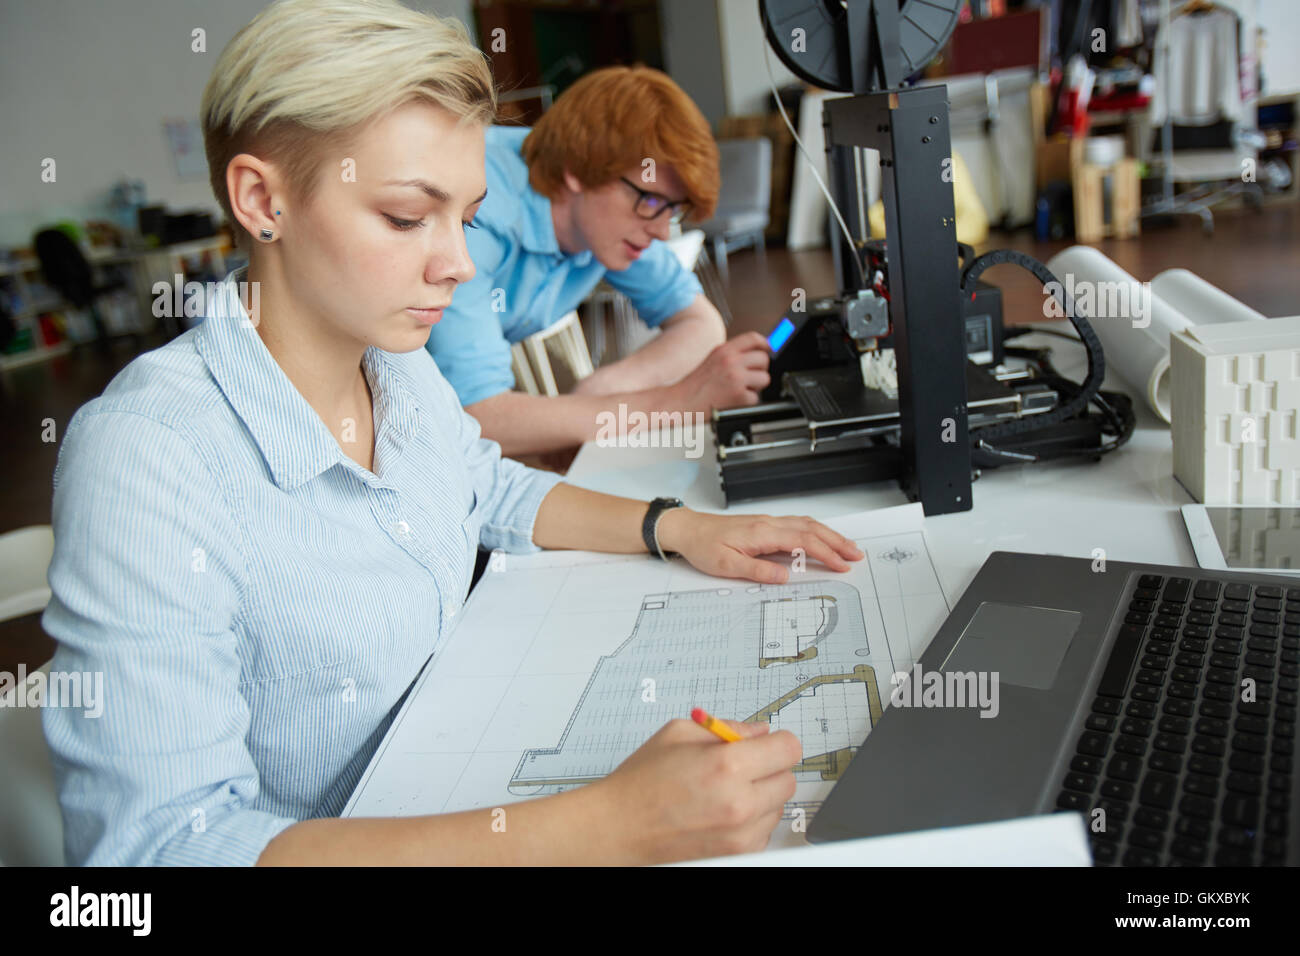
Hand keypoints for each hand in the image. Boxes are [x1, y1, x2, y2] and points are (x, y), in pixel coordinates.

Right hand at [589, 717, 801, 863]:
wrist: (620, 826)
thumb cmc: (642, 781)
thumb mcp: (679, 733)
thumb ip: (727, 728)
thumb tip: (759, 731)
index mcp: (727, 765)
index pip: (789, 749)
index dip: (779, 741)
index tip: (769, 743)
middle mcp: (740, 803)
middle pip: (789, 779)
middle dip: (770, 768)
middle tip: (744, 765)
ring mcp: (740, 835)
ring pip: (778, 807)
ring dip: (761, 796)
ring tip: (725, 790)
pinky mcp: (737, 854)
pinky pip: (764, 831)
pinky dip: (751, 820)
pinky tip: (722, 811)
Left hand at [656, 508, 864, 583]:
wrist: (687, 528)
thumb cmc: (703, 546)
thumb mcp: (726, 565)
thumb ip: (757, 571)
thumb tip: (784, 576)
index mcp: (762, 533)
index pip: (803, 541)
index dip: (826, 553)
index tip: (842, 565)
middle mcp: (769, 523)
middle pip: (812, 529)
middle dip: (837, 542)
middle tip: (857, 555)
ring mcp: (767, 522)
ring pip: (806, 524)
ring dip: (829, 535)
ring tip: (846, 548)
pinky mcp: (764, 525)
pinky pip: (796, 524)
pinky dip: (814, 531)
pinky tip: (820, 538)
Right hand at [673, 332, 770, 411]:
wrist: (681, 402)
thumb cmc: (694, 385)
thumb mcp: (712, 360)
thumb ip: (732, 355)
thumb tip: (755, 352)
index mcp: (724, 350)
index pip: (753, 338)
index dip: (764, 344)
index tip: (767, 349)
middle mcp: (731, 362)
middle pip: (763, 359)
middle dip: (760, 369)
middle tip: (749, 377)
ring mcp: (736, 378)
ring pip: (764, 378)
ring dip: (755, 386)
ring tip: (740, 389)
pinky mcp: (739, 396)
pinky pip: (756, 398)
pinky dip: (747, 402)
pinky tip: (734, 400)